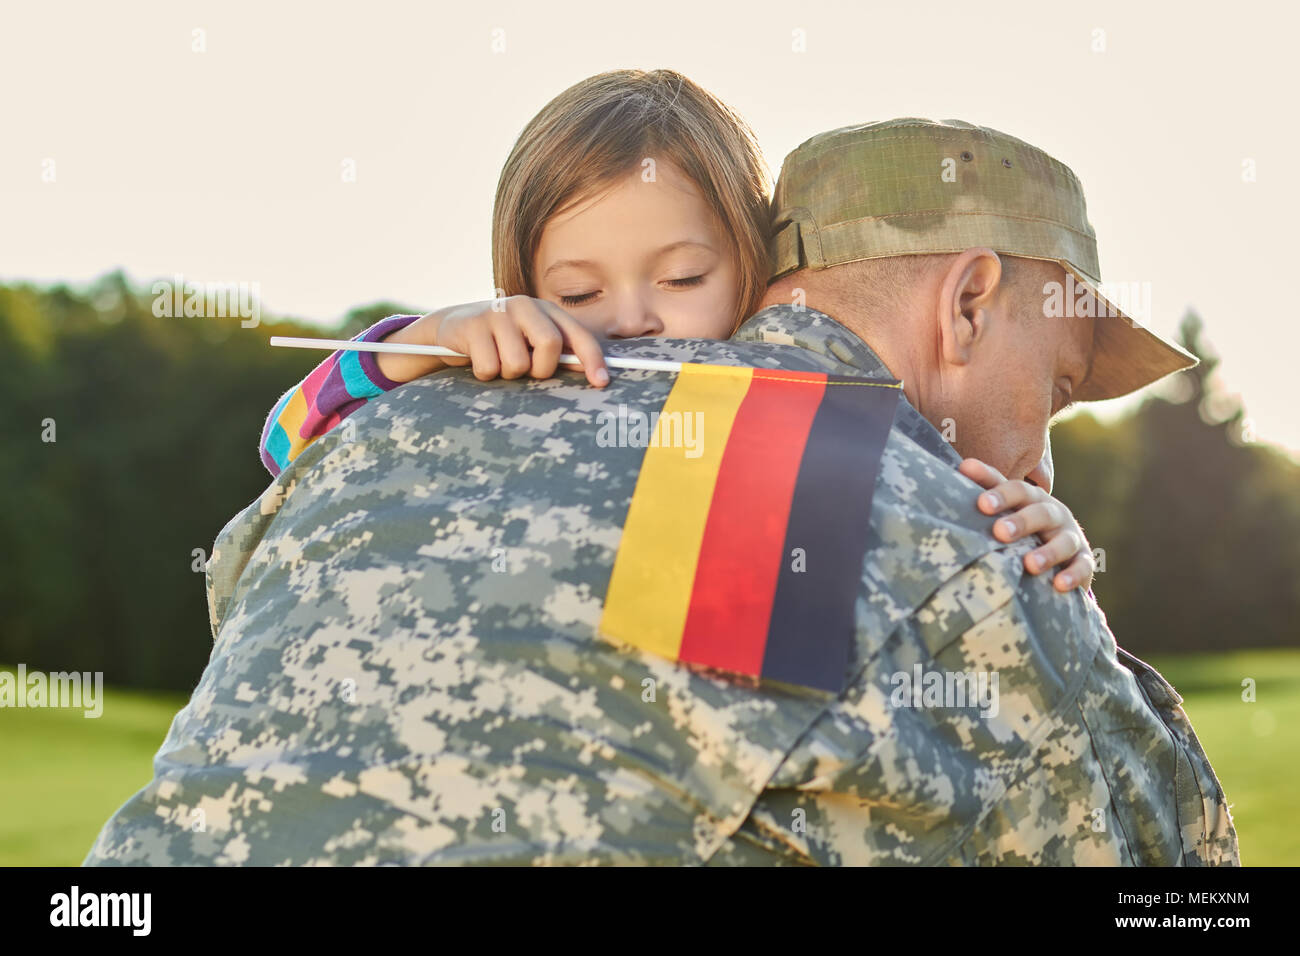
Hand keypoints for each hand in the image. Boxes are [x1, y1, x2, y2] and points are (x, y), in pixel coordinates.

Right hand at [376, 296, 609, 387]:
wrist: (452, 328)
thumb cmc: (501, 342)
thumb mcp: (531, 343)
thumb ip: (559, 354)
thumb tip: (596, 375)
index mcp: (546, 311)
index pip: (578, 335)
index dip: (592, 359)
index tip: (601, 382)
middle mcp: (525, 306)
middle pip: (550, 344)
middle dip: (541, 369)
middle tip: (527, 372)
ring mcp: (497, 313)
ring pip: (517, 362)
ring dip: (508, 374)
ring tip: (498, 363)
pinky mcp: (472, 325)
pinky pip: (489, 368)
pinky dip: (485, 374)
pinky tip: (478, 360)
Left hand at [958, 457, 1095, 592]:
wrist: (1057, 551)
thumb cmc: (1019, 526)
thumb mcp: (1004, 510)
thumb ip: (986, 491)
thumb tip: (961, 466)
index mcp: (1031, 499)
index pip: (1017, 490)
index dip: (1000, 494)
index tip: (981, 503)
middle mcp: (1054, 514)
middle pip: (1040, 513)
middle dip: (1021, 522)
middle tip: (1000, 532)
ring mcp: (1070, 537)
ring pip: (1064, 541)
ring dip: (1048, 552)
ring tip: (1029, 565)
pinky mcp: (1083, 562)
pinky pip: (1082, 567)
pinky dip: (1073, 575)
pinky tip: (1059, 585)